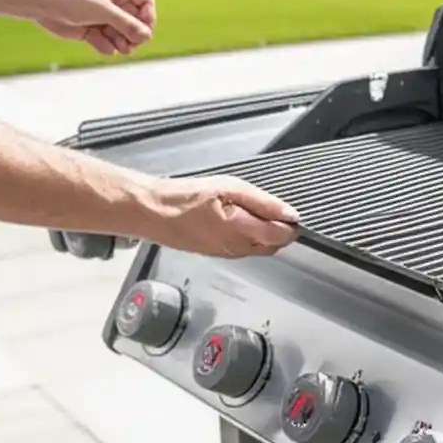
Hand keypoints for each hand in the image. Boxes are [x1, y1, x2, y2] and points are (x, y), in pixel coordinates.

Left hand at [38, 0, 156, 56]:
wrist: (40, 4)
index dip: (148, 16)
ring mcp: (101, 16)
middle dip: (134, 34)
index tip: (144, 30)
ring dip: (123, 42)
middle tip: (133, 44)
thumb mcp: (103, 10)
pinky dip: (107, 46)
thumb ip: (126, 23)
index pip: (144, 1)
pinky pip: (106, 41)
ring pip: (121, 33)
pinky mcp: (91, 29)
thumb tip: (147, 36)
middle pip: (135, 20)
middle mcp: (112, 1)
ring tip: (120, 49)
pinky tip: (104, 48)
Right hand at [140, 175, 300, 258]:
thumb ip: (263, 202)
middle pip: (273, 245)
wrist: (151, 212)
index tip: (289, 212)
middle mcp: (237, 249)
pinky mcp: (216, 254)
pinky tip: (232, 218)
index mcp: (242, 232)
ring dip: (261, 232)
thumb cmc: (183, 198)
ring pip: (258, 248)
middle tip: (265, 206)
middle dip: (278, 229)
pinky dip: (246, 236)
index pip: (283, 237)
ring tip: (243, 209)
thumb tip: (289, 214)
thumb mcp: (229, 188)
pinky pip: (242, 248)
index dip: (291, 224)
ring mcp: (227, 254)